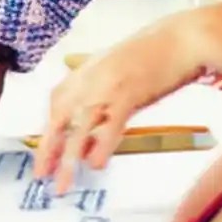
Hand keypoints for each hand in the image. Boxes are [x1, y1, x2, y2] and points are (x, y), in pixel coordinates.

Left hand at [34, 17, 204, 193]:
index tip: (44, 152)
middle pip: (60, 118)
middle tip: (39, 174)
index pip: (56, 103)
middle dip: (48, 148)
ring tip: (63, 183)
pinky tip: (95, 164)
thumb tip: (85, 111)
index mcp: (86, 71)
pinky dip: (102, 145)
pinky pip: (111, 124)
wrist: (182, 38)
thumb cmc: (154, 52)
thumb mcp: (115, 65)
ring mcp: (108, 86)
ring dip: (69, 158)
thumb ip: (98, 86)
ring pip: (80, 127)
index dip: (49, 129)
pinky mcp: (130, 94)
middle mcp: (90, 78)